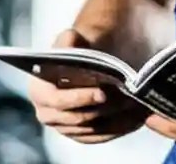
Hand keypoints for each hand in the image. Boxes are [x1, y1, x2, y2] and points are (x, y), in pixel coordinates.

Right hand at [28, 28, 149, 143]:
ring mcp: (64, 127)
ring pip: (92, 128)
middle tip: (126, 99)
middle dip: (103, 109)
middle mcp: (47, 113)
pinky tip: (136, 116)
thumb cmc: (77, 51)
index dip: (79, 98)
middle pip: (77, 118)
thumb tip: (69, 40)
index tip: (102, 92)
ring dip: (115, 118)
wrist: (86, 63)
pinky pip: (101, 136)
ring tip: (135, 105)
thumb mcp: (72, 39)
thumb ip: (68, 40)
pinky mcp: (81, 135)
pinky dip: (119, 127)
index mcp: (38, 90)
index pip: (57, 100)